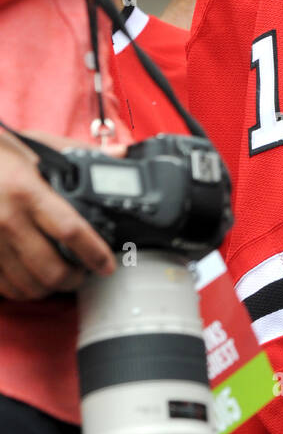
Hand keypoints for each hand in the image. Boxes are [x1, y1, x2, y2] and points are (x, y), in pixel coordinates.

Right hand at [0, 128, 120, 298]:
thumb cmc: (0, 153)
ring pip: (28, 285)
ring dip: (50, 288)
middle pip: (51, 269)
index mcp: (27, 192)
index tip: (108, 264)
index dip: (95, 253)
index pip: (70, 231)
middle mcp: (7, 220)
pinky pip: (5, 288)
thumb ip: (78, 153)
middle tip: (84, 272)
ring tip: (60, 277)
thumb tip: (119, 155)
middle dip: (75, 279)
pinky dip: (23, 289)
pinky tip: (33, 278)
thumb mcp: (37, 144)